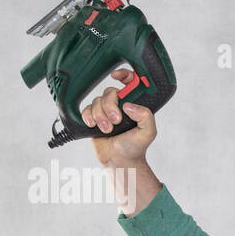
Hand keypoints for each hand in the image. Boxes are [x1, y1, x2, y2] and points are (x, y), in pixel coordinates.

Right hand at [79, 67, 160, 214]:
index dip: (124, 74)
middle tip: (116, 121)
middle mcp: (119, 104)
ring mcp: (105, 110)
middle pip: (109, 92)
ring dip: (101, 116)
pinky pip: (86, 109)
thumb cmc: (135, 146)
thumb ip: (146, 117)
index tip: (117, 76)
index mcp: (134, 104)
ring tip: (107, 130)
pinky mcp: (93, 117)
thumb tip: (129, 105)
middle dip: (110, 106)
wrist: (120, 160)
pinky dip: (89, 117)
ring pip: (97, 101)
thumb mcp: (148, 132)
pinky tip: (93, 126)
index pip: (130, 82)